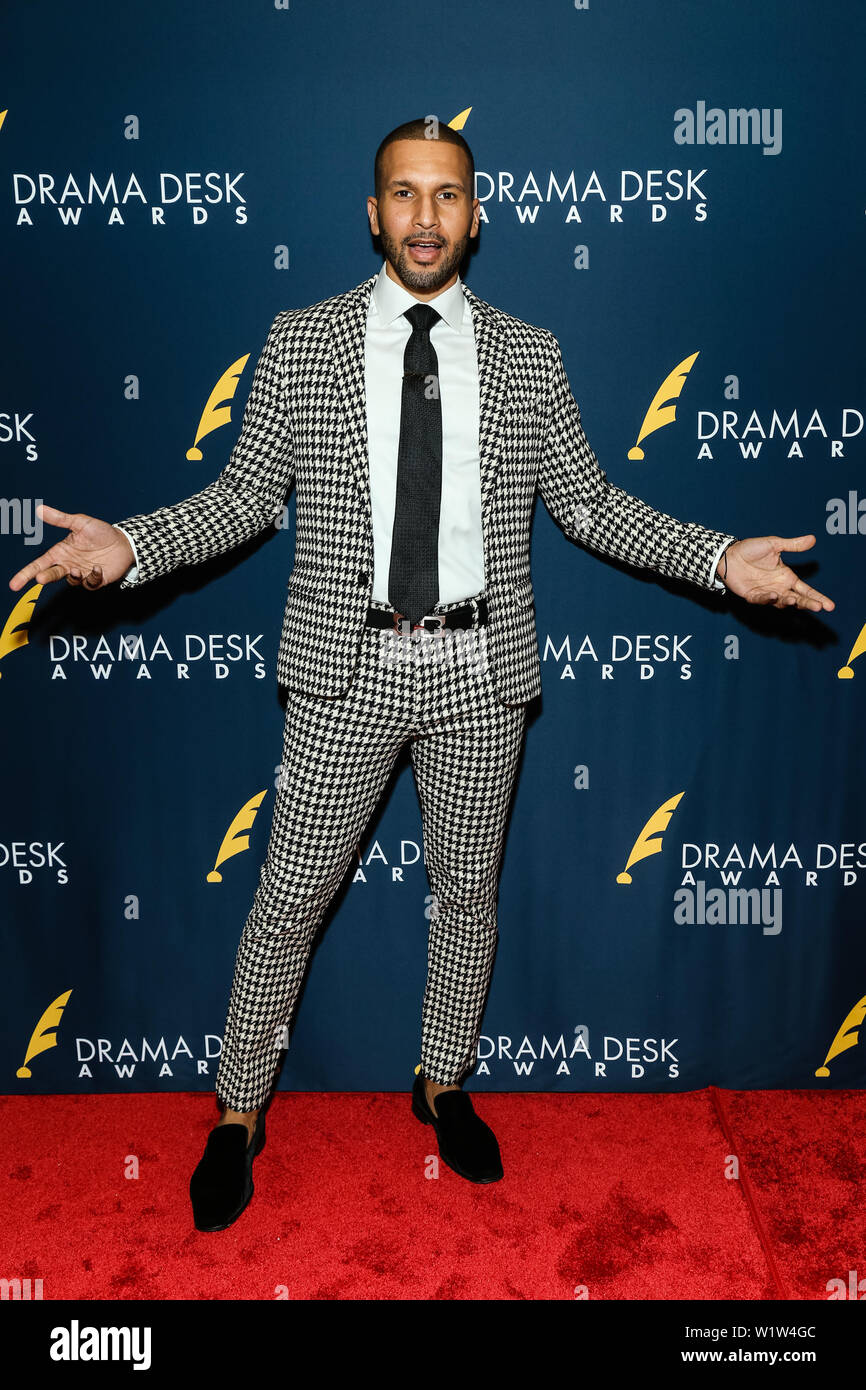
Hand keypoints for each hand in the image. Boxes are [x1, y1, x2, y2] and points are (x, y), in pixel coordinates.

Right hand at [8, 504, 134, 591]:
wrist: (123, 541)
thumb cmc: (100, 532)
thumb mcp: (80, 523)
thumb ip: (60, 519)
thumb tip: (40, 509)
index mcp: (60, 553)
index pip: (39, 565)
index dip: (26, 574)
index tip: (14, 584)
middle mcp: (68, 565)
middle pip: (51, 575)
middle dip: (44, 578)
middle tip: (40, 579)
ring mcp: (82, 574)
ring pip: (71, 581)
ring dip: (72, 576)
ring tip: (76, 569)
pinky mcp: (96, 580)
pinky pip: (90, 583)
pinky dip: (93, 577)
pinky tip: (98, 567)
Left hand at [718, 535, 833, 611]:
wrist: (729, 554)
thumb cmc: (751, 549)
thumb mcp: (774, 544)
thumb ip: (793, 545)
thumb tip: (813, 539)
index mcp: (786, 577)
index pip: (806, 590)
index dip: (817, 597)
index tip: (830, 606)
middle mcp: (779, 587)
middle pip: (798, 599)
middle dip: (808, 603)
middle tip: (819, 607)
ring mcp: (766, 593)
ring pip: (781, 601)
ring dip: (789, 601)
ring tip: (796, 600)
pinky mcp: (752, 595)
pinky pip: (762, 600)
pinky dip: (768, 599)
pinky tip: (775, 595)